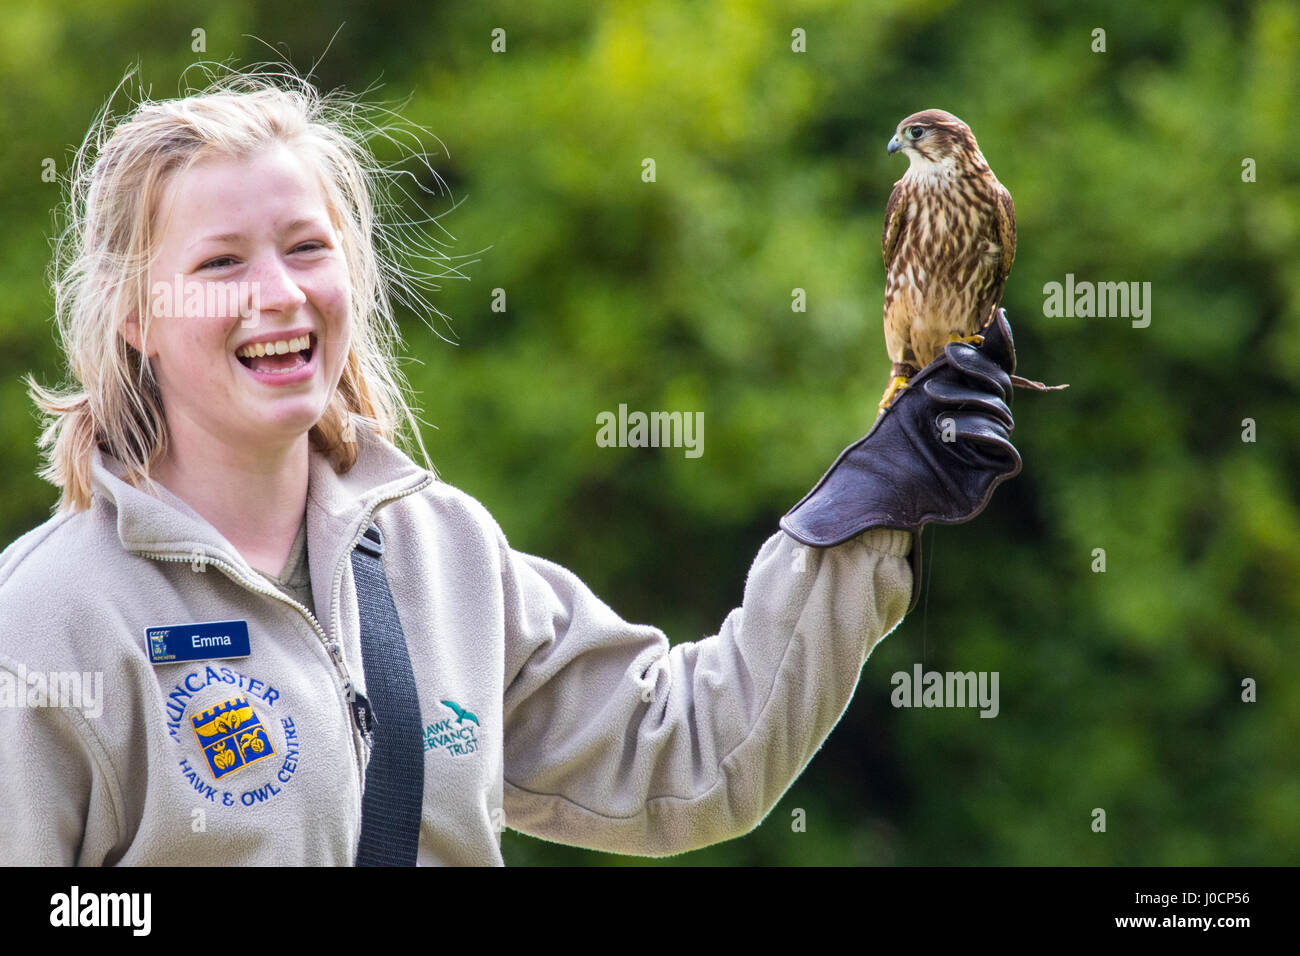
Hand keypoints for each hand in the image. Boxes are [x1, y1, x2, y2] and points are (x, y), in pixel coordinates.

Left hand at [780, 308, 1022, 611]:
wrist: (863, 501)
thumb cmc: (878, 454)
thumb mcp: (907, 401)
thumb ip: (941, 368)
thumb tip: (975, 323)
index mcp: (960, 404)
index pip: (995, 368)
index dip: (999, 344)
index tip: (995, 316)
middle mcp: (976, 426)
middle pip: (1000, 387)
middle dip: (975, 370)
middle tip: (946, 362)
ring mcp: (983, 454)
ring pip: (1001, 414)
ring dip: (970, 401)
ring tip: (931, 407)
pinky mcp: (985, 479)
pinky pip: (1004, 450)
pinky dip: (981, 432)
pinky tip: (949, 431)